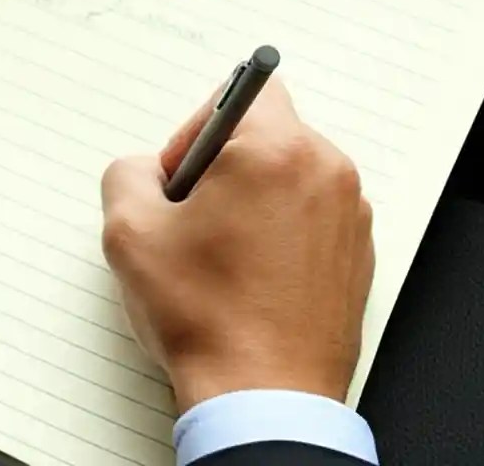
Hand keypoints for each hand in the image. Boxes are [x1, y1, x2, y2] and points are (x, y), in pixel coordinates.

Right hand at [100, 77, 373, 412]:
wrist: (264, 395)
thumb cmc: (206, 318)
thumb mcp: (129, 232)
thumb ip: (126, 172)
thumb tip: (143, 171)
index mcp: (276, 152)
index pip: (248, 88)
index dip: (200, 125)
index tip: (184, 172)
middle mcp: (326, 173)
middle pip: (267, 134)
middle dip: (221, 166)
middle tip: (192, 220)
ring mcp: (349, 216)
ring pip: (287, 177)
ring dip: (250, 200)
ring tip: (219, 256)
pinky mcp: (358, 254)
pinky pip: (310, 216)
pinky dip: (278, 232)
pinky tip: (248, 277)